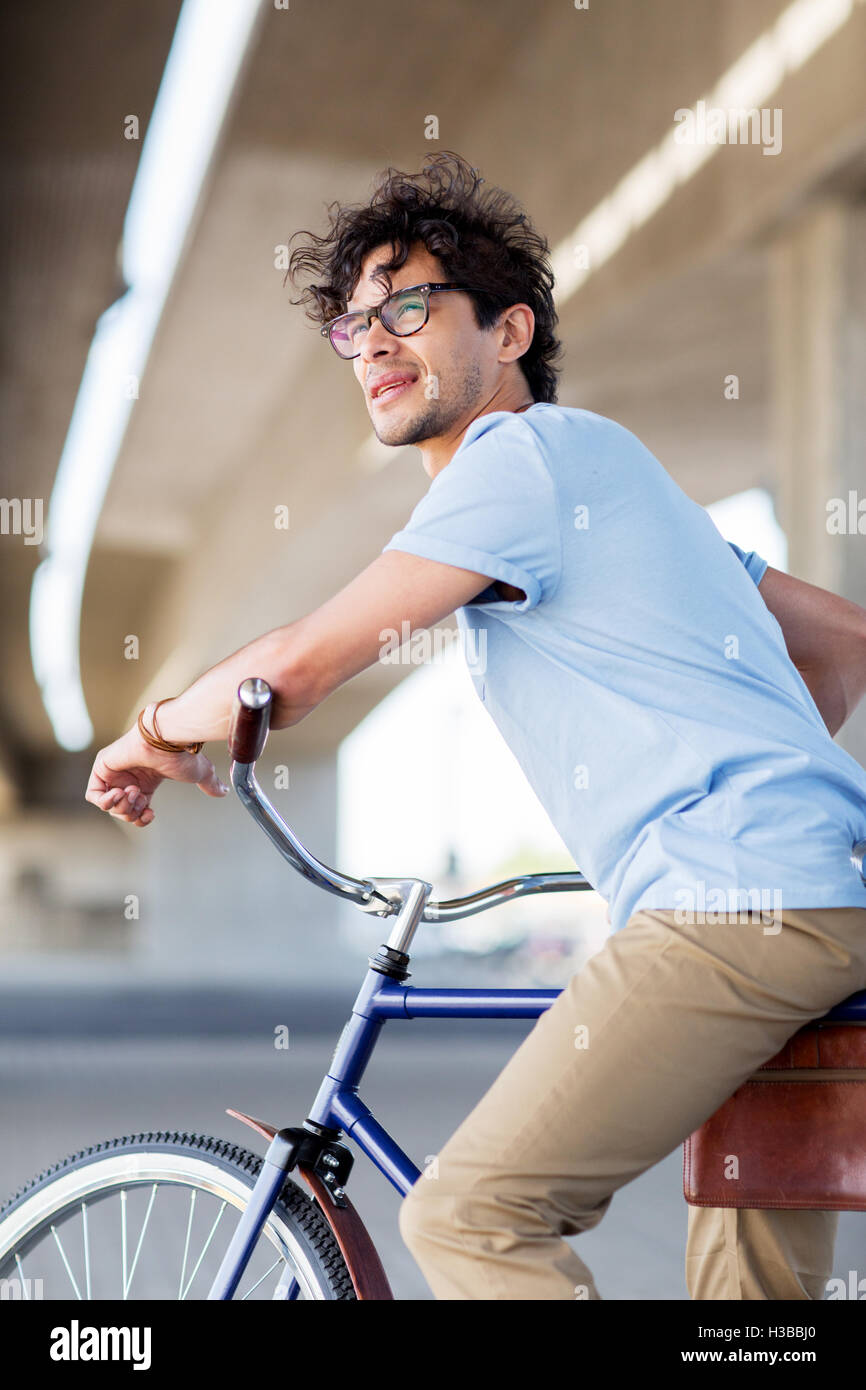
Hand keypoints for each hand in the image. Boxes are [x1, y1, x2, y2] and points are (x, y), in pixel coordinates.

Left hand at [84, 725, 228, 826]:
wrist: (166, 738)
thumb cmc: (180, 753)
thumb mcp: (197, 773)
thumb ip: (208, 783)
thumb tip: (224, 792)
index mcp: (147, 780)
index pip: (137, 809)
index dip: (142, 818)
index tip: (152, 814)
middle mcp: (129, 777)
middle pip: (123, 810)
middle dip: (132, 812)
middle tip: (142, 799)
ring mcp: (114, 773)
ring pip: (108, 805)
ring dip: (122, 806)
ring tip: (133, 792)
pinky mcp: (102, 768)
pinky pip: (93, 795)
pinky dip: (106, 802)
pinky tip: (121, 793)